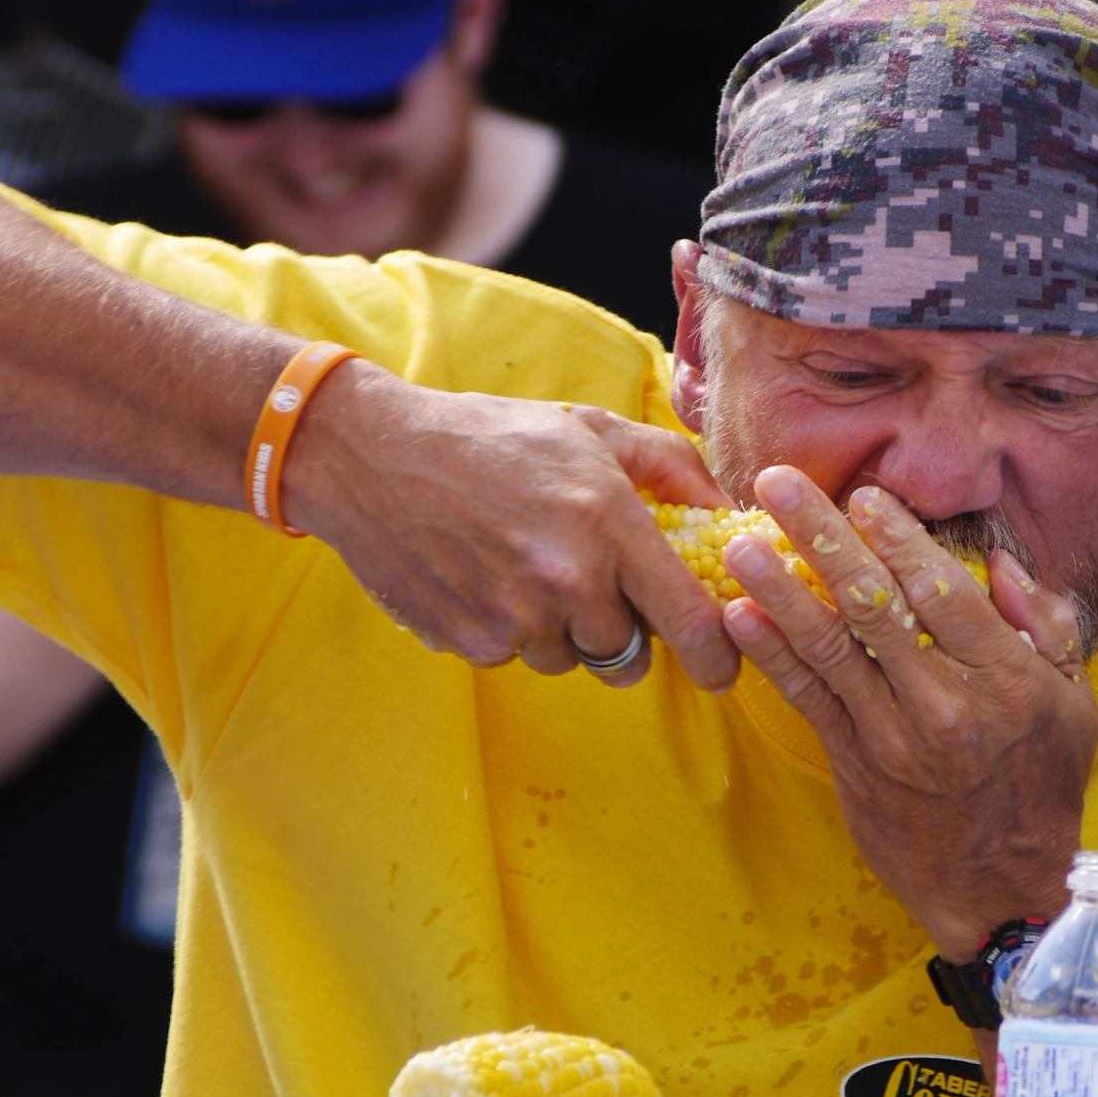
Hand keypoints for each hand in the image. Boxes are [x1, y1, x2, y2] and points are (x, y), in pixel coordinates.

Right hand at [284, 366, 743, 690]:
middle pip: (627, 654)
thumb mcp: (587, 427)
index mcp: (608, 522)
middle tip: (595, 586)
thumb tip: (726, 510)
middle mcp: (567, 578)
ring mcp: (515, 617)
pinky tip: (486, 576)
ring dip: (562, 630)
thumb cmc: (488, 436)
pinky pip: (516, 657)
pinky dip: (511, 630)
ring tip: (526, 567)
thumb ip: (668, 465)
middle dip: (622, 631)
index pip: (690, 621)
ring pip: (568, 659)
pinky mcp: (470, 640)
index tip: (722, 668)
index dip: (716, 658)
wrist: (371, 456)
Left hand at [718, 467, 1097, 954]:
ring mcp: (893, 737)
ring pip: (828, 648)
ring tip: (739, 543)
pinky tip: (738, 616)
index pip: (942, 591)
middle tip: (777, 484)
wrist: (1002, 888)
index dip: (899, 538)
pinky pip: (808, 699)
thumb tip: (1000, 562)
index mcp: (1004, 679)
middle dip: (821, 537)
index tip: (864, 494)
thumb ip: (1045, 626)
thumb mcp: (1072, 702)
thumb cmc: (1041, 786)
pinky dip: (772, 656)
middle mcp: (945, 704)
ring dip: (778, 590)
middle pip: (873, 604)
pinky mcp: (855, 765)